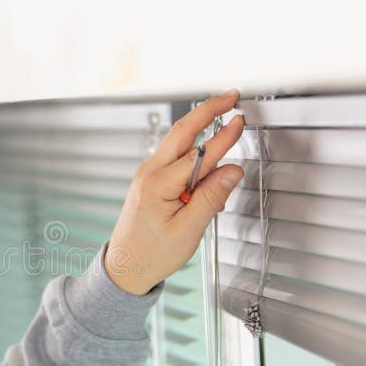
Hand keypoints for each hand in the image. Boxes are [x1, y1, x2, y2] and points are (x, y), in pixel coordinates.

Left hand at [105, 89, 244, 294]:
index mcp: (157, 186)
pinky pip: (174, 159)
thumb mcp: (188, 231)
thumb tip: (232, 171)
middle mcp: (148, 175)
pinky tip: (208, 159)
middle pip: (181, 132)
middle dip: (207, 111)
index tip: (240, 121)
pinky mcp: (148, 181)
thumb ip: (211, 198)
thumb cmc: (150, 255)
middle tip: (230, 97)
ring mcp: (146, 176)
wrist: (125, 268)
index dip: (223, 137)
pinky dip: (194, 152)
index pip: (199, 154)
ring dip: (201, 128)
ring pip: (177, 143)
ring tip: (223, 114)